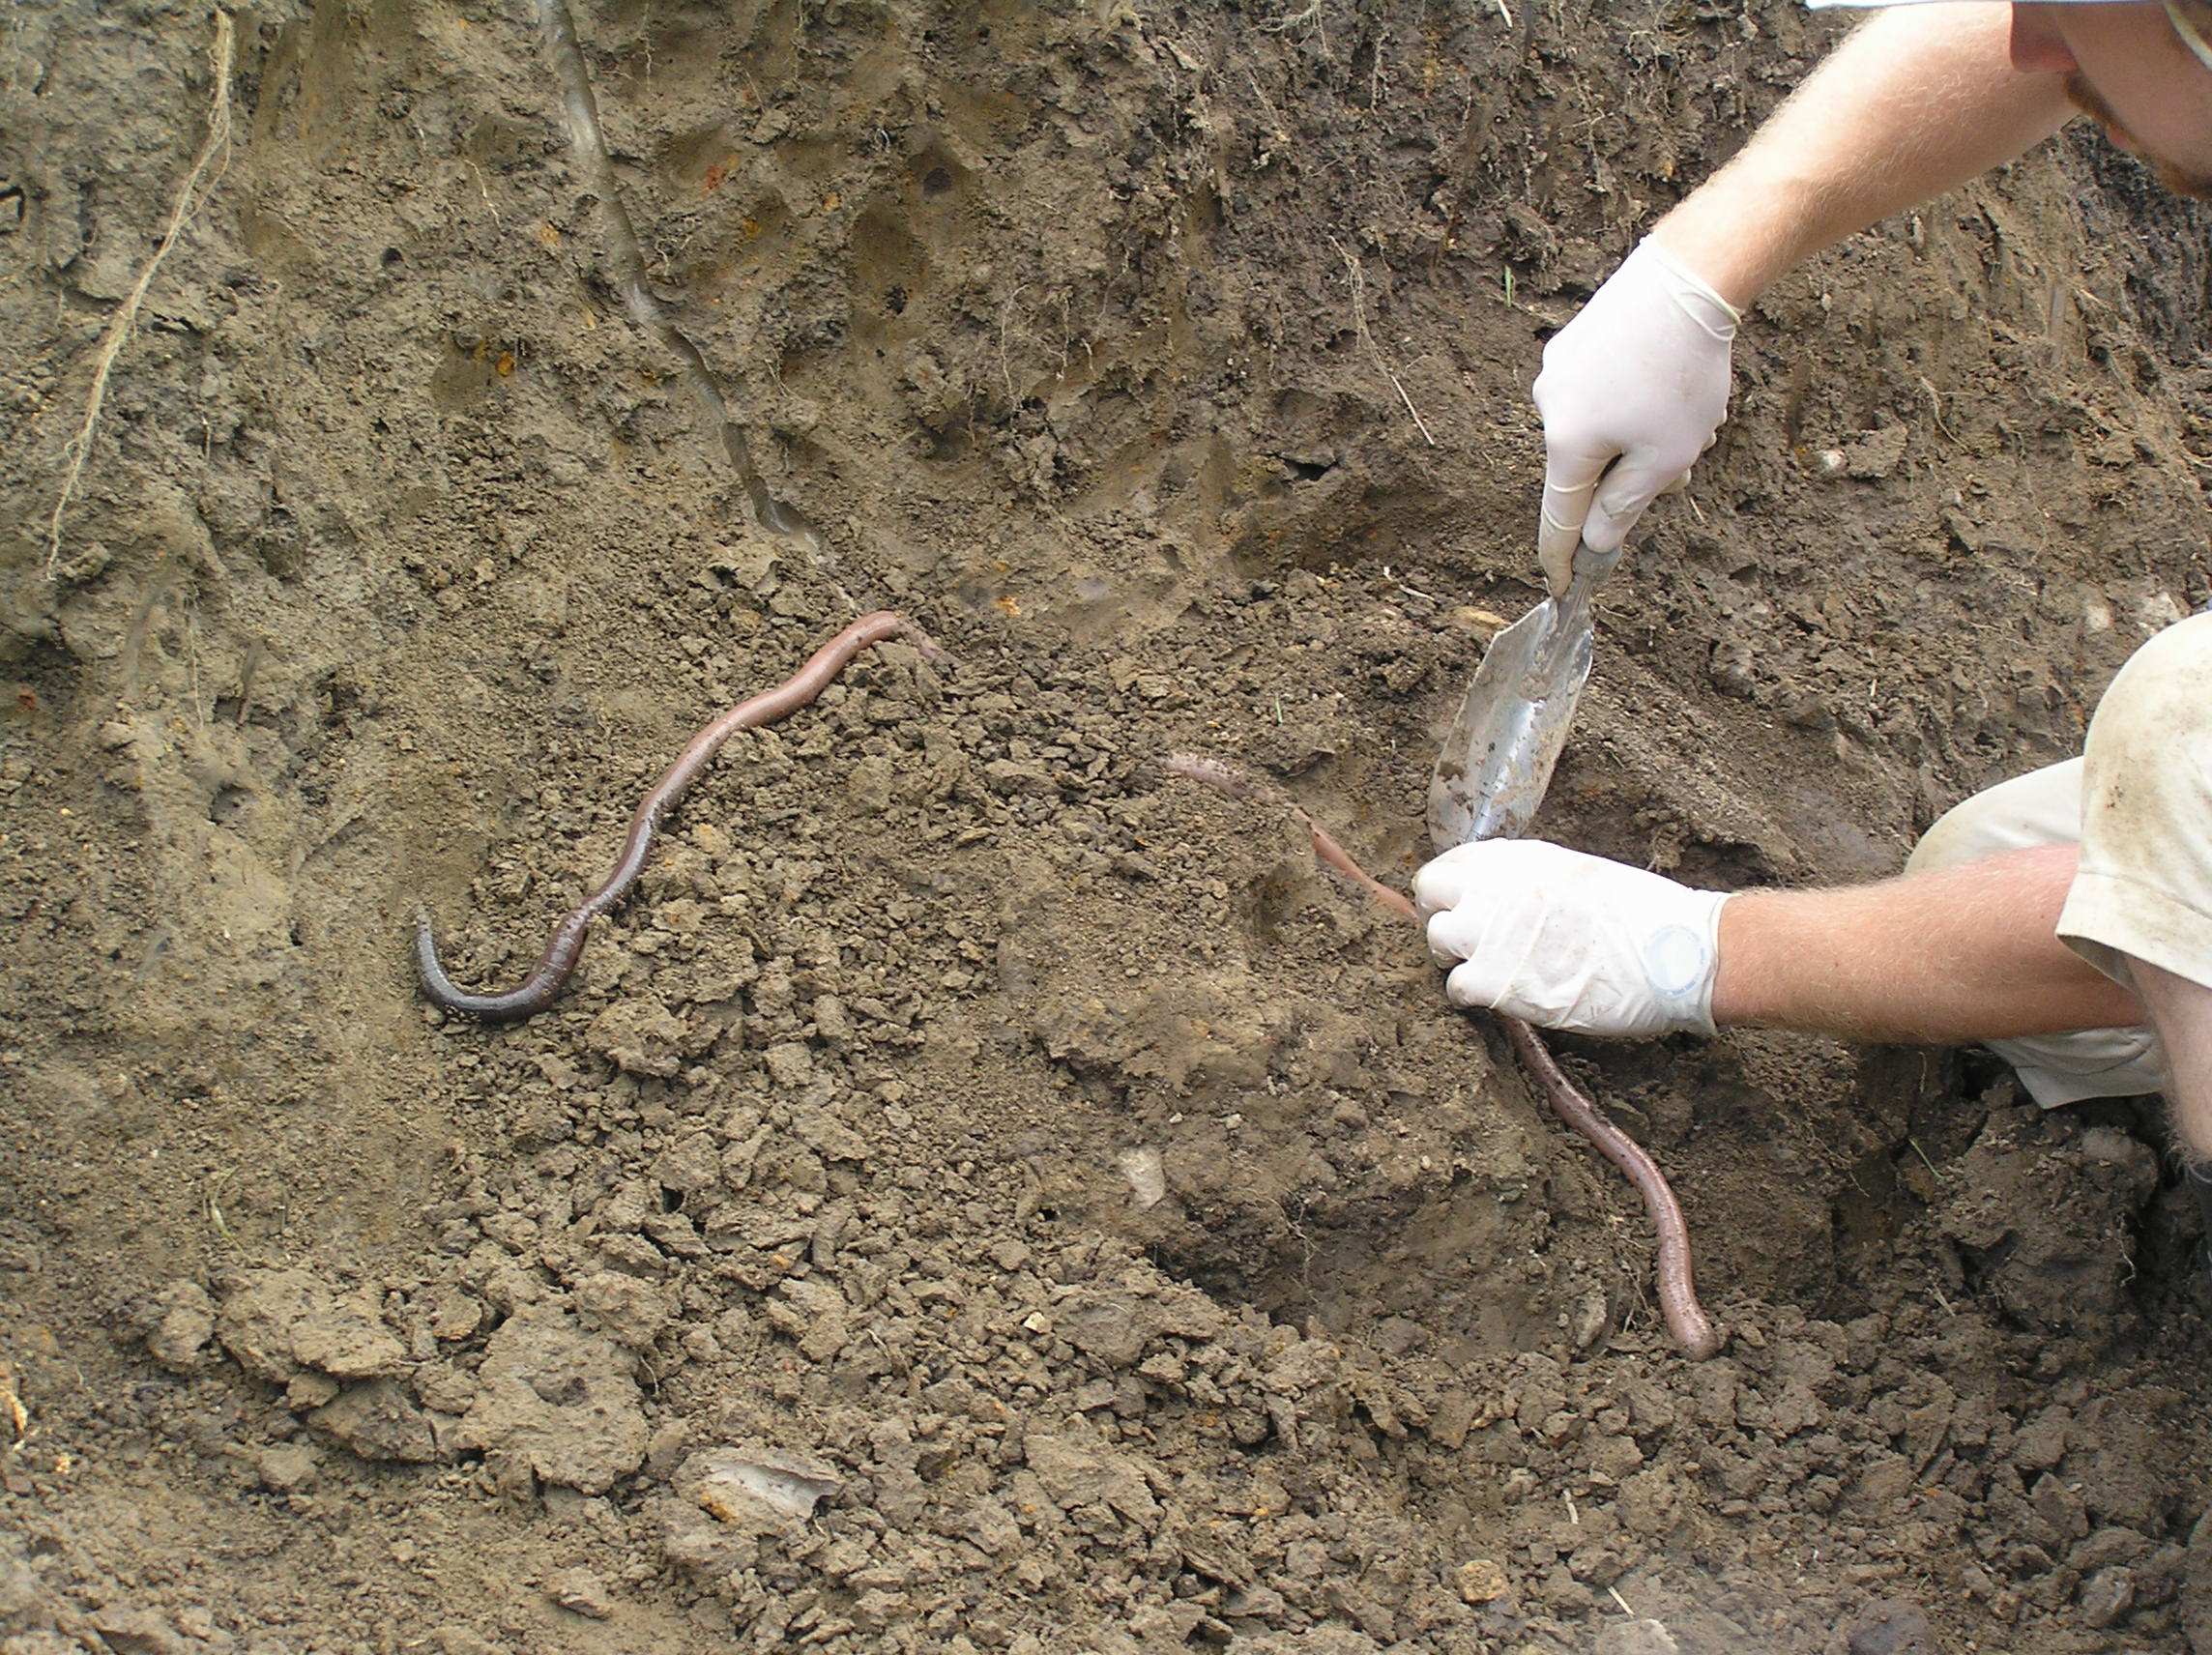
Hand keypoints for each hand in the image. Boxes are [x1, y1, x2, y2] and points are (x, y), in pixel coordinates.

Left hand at [1415, 840, 1730, 1038]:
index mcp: (1520, 859)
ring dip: (1455, 957)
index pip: (1452, 863)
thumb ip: (1534, 881)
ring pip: (1437, 940)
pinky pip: (1456, 987)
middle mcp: (1496, 889)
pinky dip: (1471, 995)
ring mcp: (1491, 934)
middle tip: (1469, 941)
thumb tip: (1509, 897)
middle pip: (1430, 894)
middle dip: (1443, 917)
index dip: (1453, 890)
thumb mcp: (1580, 875)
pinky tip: (1500, 997)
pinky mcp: (1498, 982)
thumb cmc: (1644, 917)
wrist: (1675, 952)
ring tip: (1486, 970)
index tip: (1464, 906)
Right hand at [1531, 237, 1739, 595]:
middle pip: (1588, 469)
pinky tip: (1671, 376)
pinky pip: (1602, 390)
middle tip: (1688, 460)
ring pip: (1600, 428)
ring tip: (1693, 409)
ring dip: (1642, 434)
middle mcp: (1549, 409)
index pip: (1558, 520)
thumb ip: (1625, 507)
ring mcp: (1559, 370)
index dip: (1562, 560)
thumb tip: (1595, 542)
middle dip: (1634, 475)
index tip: (1562, 590)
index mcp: (1567, 446)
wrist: (1688, 276)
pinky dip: (1634, 400)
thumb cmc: (1681, 374)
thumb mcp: (1665, 458)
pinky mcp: (1577, 341)